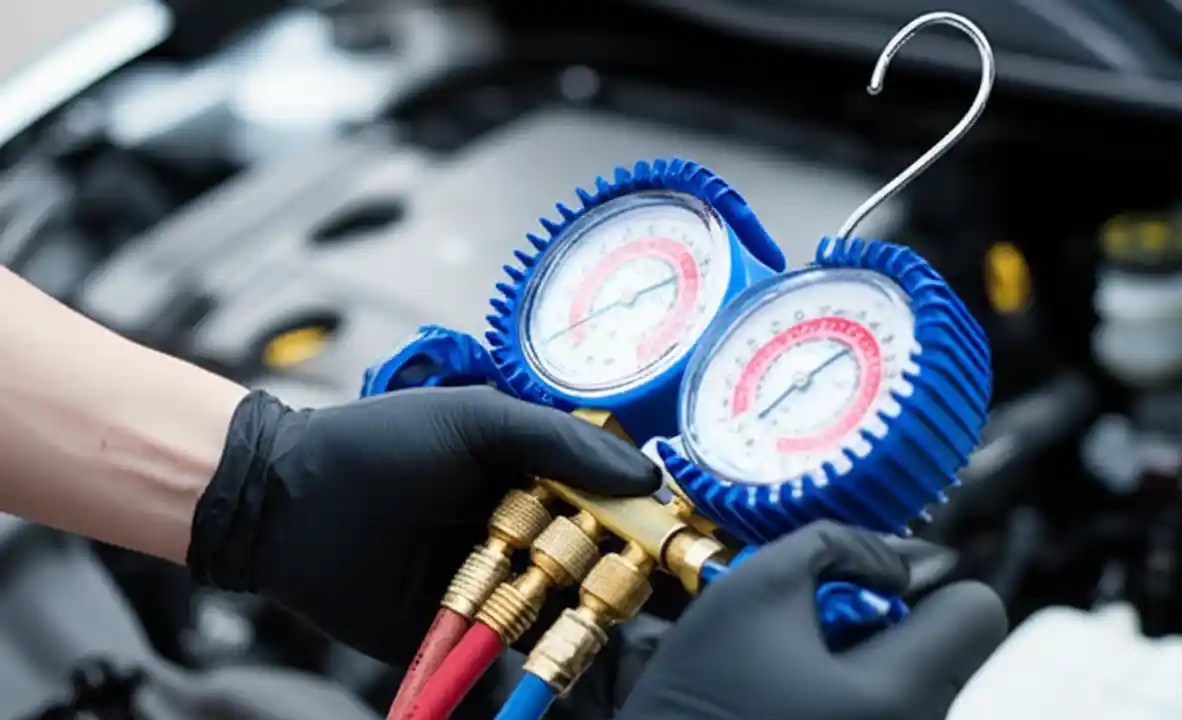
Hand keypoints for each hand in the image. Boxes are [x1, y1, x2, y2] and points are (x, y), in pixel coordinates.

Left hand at [185, 386, 660, 665]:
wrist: (289, 506)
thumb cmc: (379, 445)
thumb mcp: (476, 420)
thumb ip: (558, 442)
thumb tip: (644, 478)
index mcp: (532, 473)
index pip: (610, 498)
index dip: (647, 516)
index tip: (686, 532)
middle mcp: (525, 528)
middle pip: (602, 559)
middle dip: (634, 573)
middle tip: (665, 582)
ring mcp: (500, 583)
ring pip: (571, 610)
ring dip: (602, 618)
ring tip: (626, 618)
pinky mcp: (469, 632)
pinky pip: (521, 654)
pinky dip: (554, 666)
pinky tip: (580, 665)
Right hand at [615, 522, 1006, 719]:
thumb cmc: (701, 691)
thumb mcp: (759, 584)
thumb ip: (844, 545)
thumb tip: (909, 558)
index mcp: (903, 691)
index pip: (980, 609)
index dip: (927, 582)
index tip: (869, 585)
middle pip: (939, 643)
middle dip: (879, 619)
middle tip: (806, 626)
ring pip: (910, 676)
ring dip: (858, 655)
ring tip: (785, 664)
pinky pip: (883, 708)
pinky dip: (844, 691)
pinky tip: (785, 695)